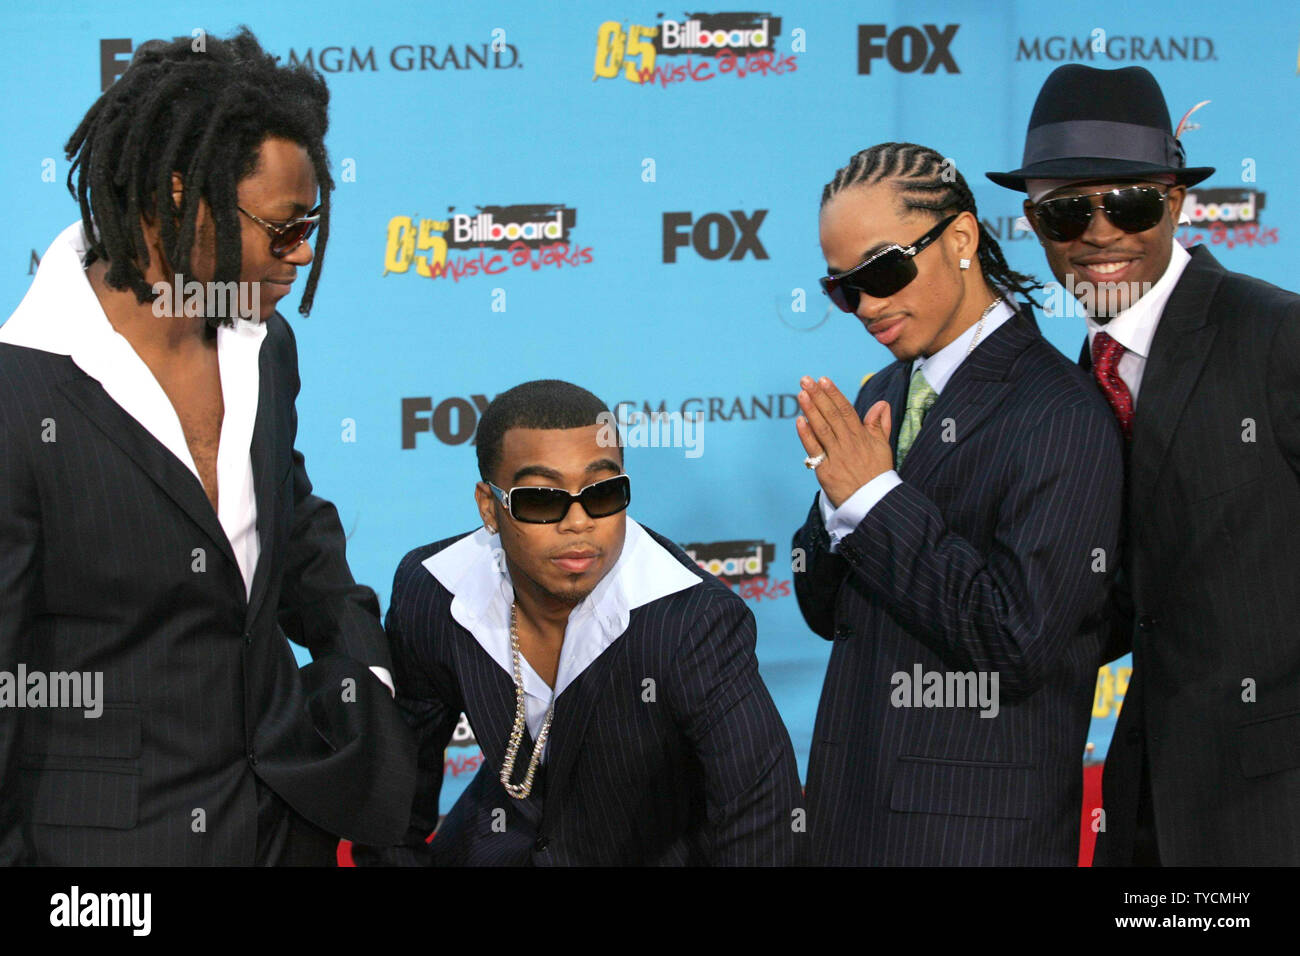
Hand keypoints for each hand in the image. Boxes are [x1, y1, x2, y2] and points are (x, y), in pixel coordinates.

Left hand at [796, 376, 893, 508]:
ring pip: (823, 429)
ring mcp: (837, 457)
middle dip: (819, 396)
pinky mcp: (827, 471)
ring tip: (802, 394)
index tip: (824, 380)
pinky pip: (815, 450)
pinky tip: (799, 421)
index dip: (834, 394)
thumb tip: (881, 403)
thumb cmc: (877, 474)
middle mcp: (849, 444)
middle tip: (806, 380)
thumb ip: (879, 424)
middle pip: (832, 415)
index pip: (846, 410)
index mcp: (862, 436)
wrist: (874, 503)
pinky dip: (807, 435)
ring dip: (811, 410)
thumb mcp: (883, 447)